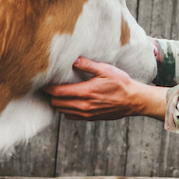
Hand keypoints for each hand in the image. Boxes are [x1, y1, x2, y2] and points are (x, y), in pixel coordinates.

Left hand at [44, 57, 167, 120]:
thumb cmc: (121, 83)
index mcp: (87, 92)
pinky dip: (66, 109)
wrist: (133, 101)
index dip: (48, 88)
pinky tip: (70, 101)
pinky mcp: (91, 118)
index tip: (44, 82)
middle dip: (51, 95)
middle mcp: (85, 106)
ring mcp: (87, 114)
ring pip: (62, 111)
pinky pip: (71, 116)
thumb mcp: (106, 70)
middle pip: (57, 103)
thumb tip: (73, 60)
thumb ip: (88, 65)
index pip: (59, 92)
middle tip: (50, 86)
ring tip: (58, 93)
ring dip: (58, 103)